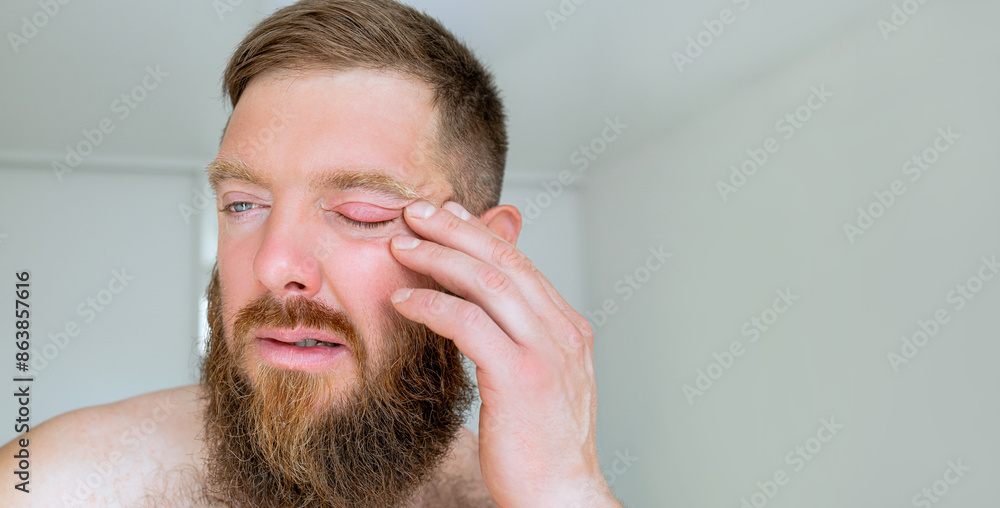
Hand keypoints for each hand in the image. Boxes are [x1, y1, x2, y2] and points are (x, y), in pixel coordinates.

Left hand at [389, 199, 620, 506]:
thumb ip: (513, 334)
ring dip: (438, 258)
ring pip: (489, 283)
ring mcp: (547, 352)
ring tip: (400, 246)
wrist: (561, 496)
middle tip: (415, 212)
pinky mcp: (522, 378)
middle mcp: (563, 332)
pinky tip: (404, 301)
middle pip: (505, 260)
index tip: (443, 214)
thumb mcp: (533, 379)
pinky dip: (433, 305)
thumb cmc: (539, 445)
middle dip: (455, 229)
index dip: (478, 233)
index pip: (520, 263)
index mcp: (567, 328)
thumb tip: (480, 303)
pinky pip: (470, 325)